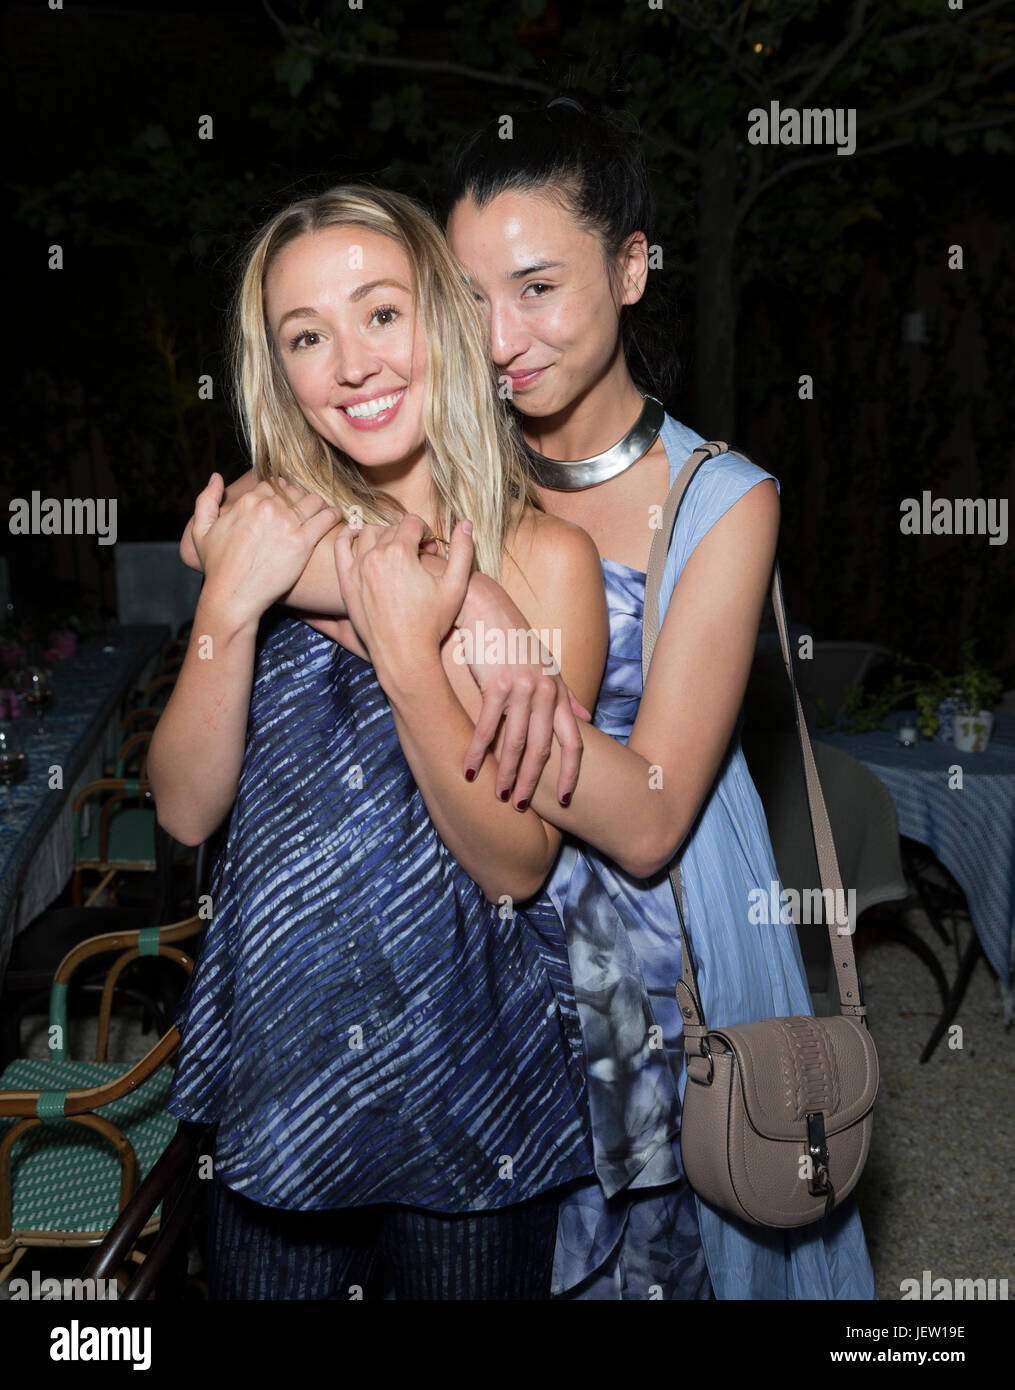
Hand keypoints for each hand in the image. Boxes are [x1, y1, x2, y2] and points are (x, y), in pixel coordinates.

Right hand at [197, 478, 341, 628]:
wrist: (233, 596)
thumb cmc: (217, 567)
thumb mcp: (202, 531)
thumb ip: (206, 500)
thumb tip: (216, 477)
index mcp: (248, 501)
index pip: (275, 484)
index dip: (284, 491)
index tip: (290, 500)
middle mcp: (268, 508)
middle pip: (295, 491)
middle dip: (302, 498)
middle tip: (308, 508)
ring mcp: (287, 524)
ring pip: (313, 500)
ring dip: (319, 504)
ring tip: (324, 511)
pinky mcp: (302, 542)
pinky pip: (325, 518)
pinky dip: (333, 515)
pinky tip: (335, 516)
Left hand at [333, 514, 473, 671]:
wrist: (404, 654)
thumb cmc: (432, 623)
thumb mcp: (456, 587)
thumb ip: (463, 551)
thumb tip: (466, 523)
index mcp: (401, 553)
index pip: (412, 522)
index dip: (426, 530)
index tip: (431, 547)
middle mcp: (376, 556)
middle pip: (392, 528)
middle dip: (408, 536)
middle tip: (418, 555)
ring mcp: (358, 569)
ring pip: (368, 534)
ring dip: (383, 535)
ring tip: (394, 549)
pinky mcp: (347, 582)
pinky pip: (341, 547)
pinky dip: (349, 536)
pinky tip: (358, 536)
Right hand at [456, 576, 591, 806]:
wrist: (486, 608)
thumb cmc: (514, 639)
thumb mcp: (547, 666)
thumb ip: (567, 696)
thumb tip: (587, 719)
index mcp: (558, 692)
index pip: (574, 742)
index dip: (570, 774)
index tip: (564, 800)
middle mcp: (545, 691)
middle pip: (544, 749)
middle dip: (532, 782)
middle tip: (519, 805)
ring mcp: (521, 687)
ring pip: (517, 742)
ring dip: (506, 773)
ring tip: (498, 794)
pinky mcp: (496, 683)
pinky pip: (488, 727)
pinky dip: (478, 751)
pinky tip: (469, 770)